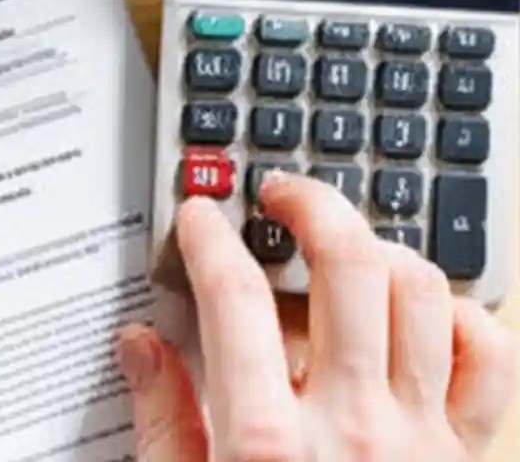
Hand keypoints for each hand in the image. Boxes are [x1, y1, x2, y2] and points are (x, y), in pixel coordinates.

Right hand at [118, 173, 517, 460]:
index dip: (209, 239)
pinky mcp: (466, 455)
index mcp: (267, 441)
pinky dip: (461, 314)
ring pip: (420, 292)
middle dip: (311, 204)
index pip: (234, 298)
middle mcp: (352, 426)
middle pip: (346, 266)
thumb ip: (162, 420)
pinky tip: (421, 311)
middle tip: (281, 192)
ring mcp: (420, 438)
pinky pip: (489, 355)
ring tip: (345, 239)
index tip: (198, 218)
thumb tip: (141, 345)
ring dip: (381, 245)